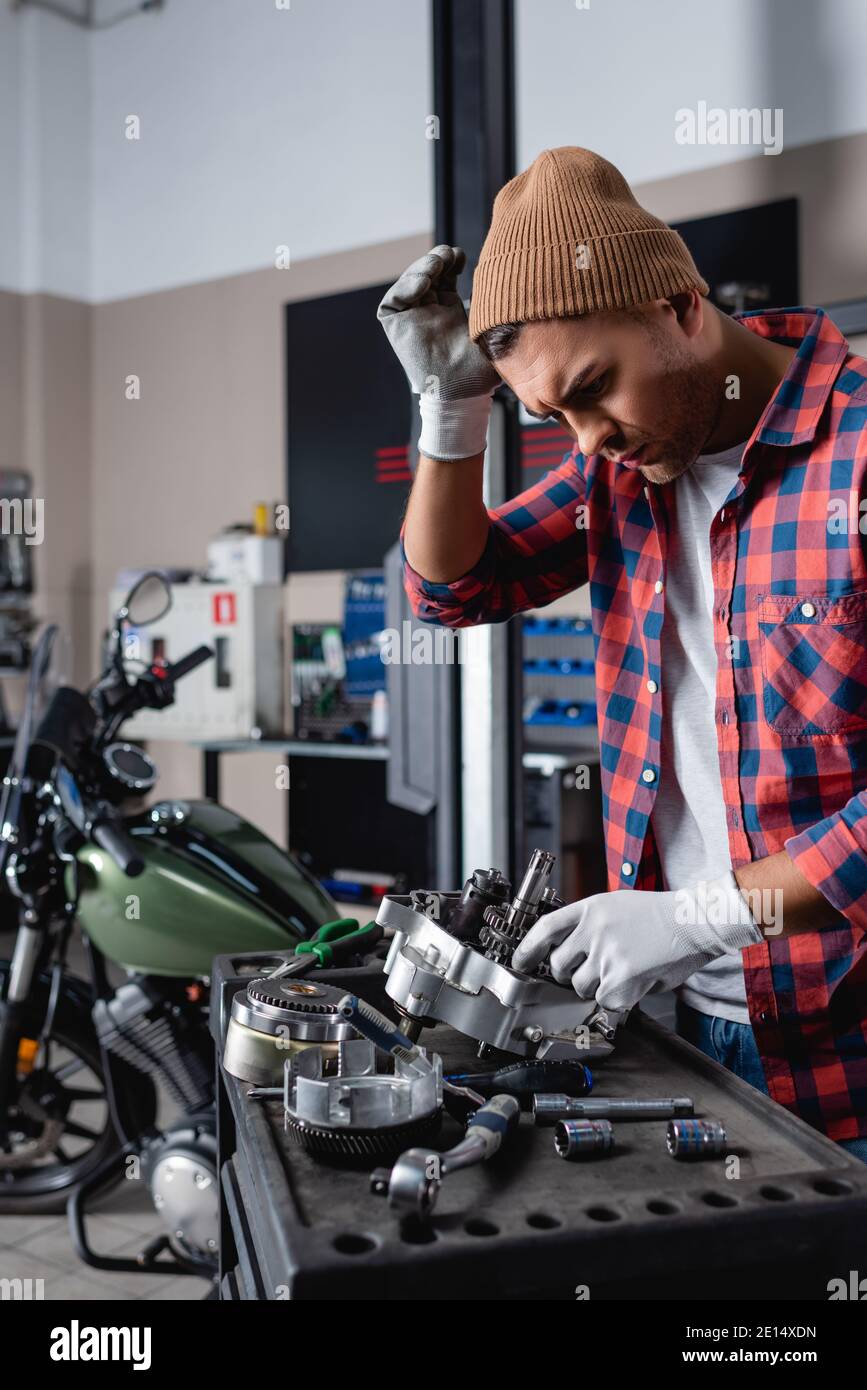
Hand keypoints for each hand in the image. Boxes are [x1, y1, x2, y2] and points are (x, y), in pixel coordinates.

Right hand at [377, 245, 498, 460]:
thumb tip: (523, 287)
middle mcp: (429, 315)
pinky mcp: (396, 329)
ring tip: (438, 262)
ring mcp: (411, 322)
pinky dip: (404, 287)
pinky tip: (423, 283)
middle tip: (450, 254)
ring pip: (408, 283)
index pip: (444, 277)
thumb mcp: (495, 333)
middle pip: (426, 275)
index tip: (463, 258)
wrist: (462, 394)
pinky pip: (392, 302)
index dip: (450, 262)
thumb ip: (501, 311)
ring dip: (421, 267)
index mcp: (450, 314)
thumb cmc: (482, 373)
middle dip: (437, 259)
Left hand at [511, 872, 763, 1011]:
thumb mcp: (618, 906)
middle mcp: (593, 929)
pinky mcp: (622, 977)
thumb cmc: (661, 916)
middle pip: (558, 965)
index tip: (519, 961)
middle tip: (591, 971)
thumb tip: (570, 954)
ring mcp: (606, 954)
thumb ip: (591, 925)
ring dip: (598, 987)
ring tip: (623, 972)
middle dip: (570, 975)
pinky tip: (635, 981)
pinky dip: (618, 998)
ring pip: (582, 986)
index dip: (527, 948)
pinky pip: (606, 1000)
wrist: (694, 921)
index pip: (545, 928)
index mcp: (591, 908)